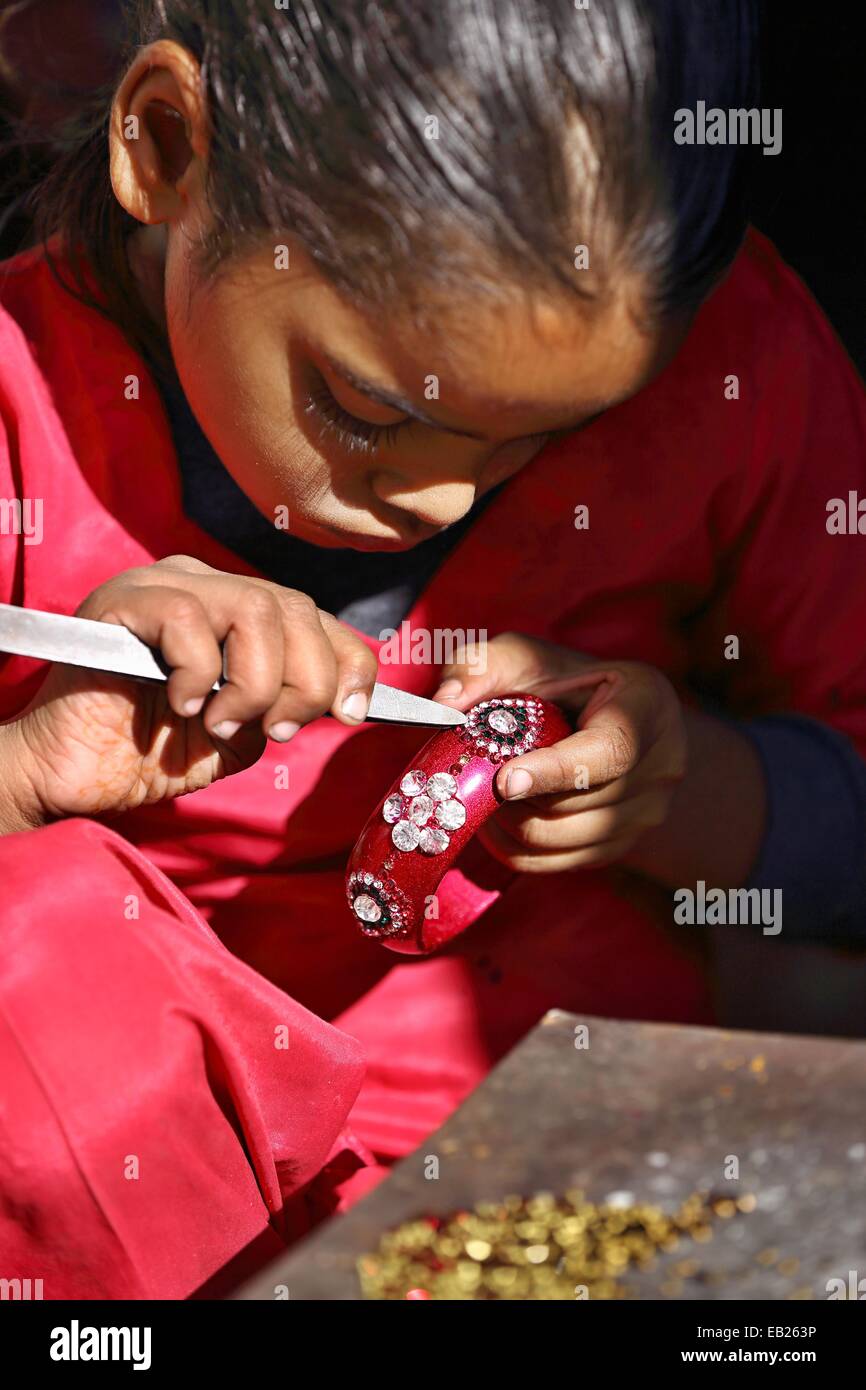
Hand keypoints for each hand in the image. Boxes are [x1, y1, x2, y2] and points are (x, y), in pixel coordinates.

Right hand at [5, 555, 377, 822]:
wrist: (74, 773)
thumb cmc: (154, 750)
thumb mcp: (244, 730)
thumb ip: (290, 703)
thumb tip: (344, 696)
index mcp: (237, 607)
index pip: (315, 615)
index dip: (349, 662)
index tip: (352, 714)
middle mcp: (205, 584)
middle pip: (295, 607)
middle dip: (306, 681)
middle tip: (277, 731)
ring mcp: (162, 585)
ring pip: (255, 608)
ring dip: (256, 682)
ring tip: (222, 723)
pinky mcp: (123, 601)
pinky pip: (191, 621)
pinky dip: (200, 675)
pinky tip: (180, 704)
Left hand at [433, 632, 686, 872]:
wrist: (611, 721)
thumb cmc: (563, 684)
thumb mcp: (525, 657)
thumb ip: (481, 667)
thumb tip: (444, 705)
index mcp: (647, 706)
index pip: (609, 752)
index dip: (556, 771)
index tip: (506, 780)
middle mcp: (662, 764)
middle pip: (576, 805)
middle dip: (514, 798)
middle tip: (474, 778)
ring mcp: (648, 813)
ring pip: (560, 840)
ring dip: (508, 825)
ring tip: (482, 795)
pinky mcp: (622, 847)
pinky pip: (556, 864)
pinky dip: (515, 848)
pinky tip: (497, 819)